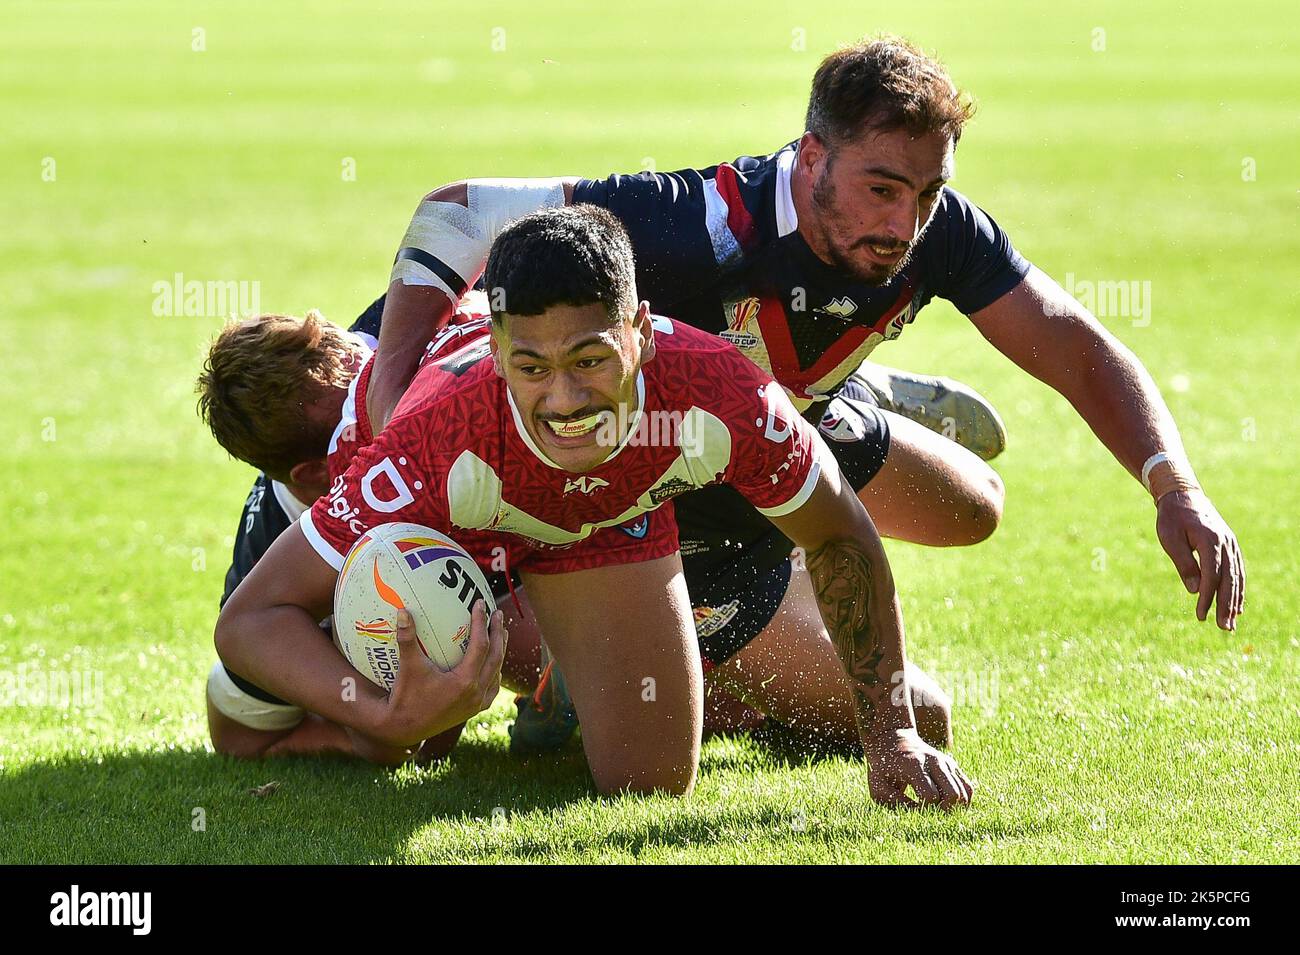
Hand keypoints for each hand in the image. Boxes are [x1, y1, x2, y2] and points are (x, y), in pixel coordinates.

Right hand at [376, 600, 505, 747]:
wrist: (402, 728)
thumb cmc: (405, 696)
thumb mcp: (408, 666)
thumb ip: (407, 638)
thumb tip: (403, 611)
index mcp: (464, 682)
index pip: (480, 646)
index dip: (482, 623)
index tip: (481, 604)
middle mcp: (475, 693)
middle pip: (496, 658)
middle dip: (498, 634)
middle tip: (498, 614)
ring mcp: (476, 704)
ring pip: (496, 673)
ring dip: (500, 652)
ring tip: (501, 634)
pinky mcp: (472, 711)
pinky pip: (491, 689)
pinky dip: (494, 673)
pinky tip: (493, 664)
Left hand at [865, 728, 973, 809]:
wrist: (892, 738)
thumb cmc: (882, 766)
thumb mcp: (877, 785)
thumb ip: (893, 802)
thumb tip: (917, 813)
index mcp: (914, 765)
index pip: (930, 796)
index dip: (923, 810)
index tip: (913, 810)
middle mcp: (935, 761)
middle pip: (953, 795)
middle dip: (943, 812)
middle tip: (929, 813)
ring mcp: (946, 762)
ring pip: (965, 793)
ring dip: (954, 808)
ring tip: (937, 809)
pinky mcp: (953, 765)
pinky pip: (968, 788)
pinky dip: (962, 801)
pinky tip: (946, 804)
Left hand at [1155, 490, 1243, 630]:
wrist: (1183, 495)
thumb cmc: (1172, 518)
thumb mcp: (1170, 539)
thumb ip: (1183, 564)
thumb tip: (1195, 590)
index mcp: (1210, 541)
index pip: (1211, 576)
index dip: (1207, 598)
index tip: (1200, 616)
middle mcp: (1226, 543)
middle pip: (1229, 580)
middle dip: (1226, 606)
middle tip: (1224, 628)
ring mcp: (1231, 544)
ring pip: (1237, 577)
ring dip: (1235, 601)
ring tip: (1232, 623)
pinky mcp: (1230, 545)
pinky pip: (1238, 570)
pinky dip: (1239, 589)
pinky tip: (1237, 605)